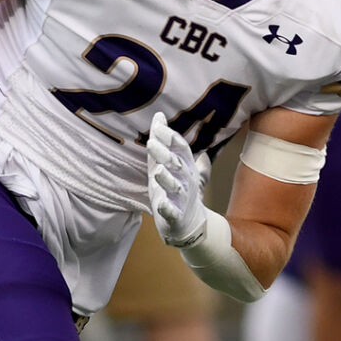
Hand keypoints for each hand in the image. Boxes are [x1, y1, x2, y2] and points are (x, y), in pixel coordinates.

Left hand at [146, 113, 208, 247]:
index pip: (181, 148)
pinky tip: (161, 203)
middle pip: (178, 165)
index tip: (158, 125)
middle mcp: (186, 180)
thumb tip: (159, 115)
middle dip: (165, 154)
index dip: (170, 137)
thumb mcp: (169, 165)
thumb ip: (162, 143)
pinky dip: (167, 208)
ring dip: (167, 179)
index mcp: (185, 167)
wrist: (189, 224)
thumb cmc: (177, 191)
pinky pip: (172, 212)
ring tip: (158, 171)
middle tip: (151, 143)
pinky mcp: (175, 216)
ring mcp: (182, 199)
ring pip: (176, 187)